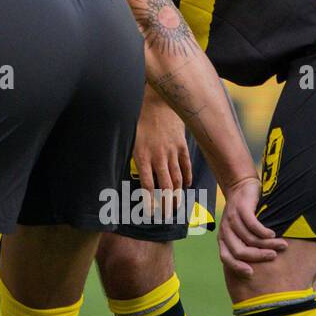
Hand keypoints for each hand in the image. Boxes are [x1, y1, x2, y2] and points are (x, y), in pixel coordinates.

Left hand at [134, 92, 191, 220]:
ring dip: (176, 195)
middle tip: (166, 215)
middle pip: (165, 187)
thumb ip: (131, 155)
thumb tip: (129, 171)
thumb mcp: (129, 137)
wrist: (157, 100)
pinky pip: (185, 166)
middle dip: (165, 204)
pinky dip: (186, 178)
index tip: (150, 213)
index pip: (147, 186)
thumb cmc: (139, 117)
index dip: (150, 202)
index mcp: (142, 156)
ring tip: (175, 206)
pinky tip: (185, 186)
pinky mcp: (182, 146)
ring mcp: (172, 153)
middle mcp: (158, 158)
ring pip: (176, 179)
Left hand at [218, 177, 286, 277]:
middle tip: (274, 256)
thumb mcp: (241, 231)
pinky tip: (273, 234)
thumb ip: (247, 245)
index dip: (237, 267)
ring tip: (282, 245)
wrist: (240, 186)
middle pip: (239, 251)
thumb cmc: (245, 214)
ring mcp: (232, 218)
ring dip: (268, 244)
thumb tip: (262, 269)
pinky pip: (253, 225)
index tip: (252, 273)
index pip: (226, 258)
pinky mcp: (241, 208)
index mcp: (224, 238)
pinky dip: (264, 232)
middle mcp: (225, 230)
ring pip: (249, 239)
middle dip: (258, 256)